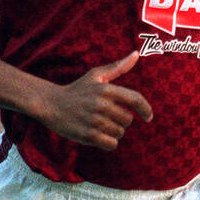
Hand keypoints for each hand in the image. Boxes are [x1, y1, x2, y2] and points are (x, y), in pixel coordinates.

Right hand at [36, 51, 152, 150]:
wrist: (51, 104)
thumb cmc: (77, 90)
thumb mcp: (96, 75)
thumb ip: (118, 67)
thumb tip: (136, 54)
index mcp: (106, 89)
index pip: (135, 99)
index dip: (146, 109)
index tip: (149, 117)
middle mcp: (101, 104)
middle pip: (127, 120)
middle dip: (120, 121)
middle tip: (106, 117)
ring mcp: (94, 120)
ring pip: (119, 133)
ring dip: (113, 132)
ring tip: (99, 125)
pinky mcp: (88, 135)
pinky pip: (111, 144)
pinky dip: (108, 143)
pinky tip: (98, 136)